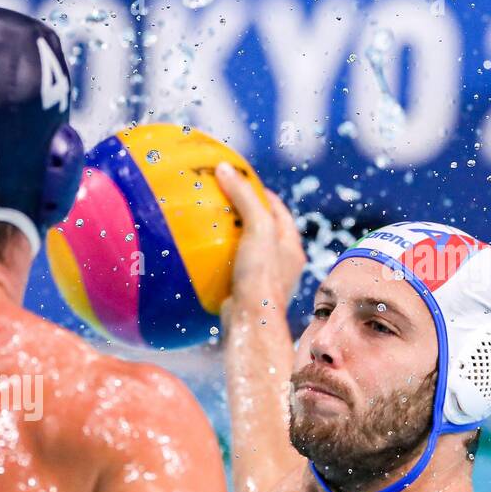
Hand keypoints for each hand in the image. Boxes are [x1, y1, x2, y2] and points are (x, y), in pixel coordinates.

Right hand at [214, 161, 306, 320]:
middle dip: (244, 215)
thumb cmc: (261, 276)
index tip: (241, 181)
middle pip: (263, 231)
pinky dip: (217, 263)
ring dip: (229, 240)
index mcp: (291, 248)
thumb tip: (224, 168)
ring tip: (208, 227)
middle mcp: (281, 265)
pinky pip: (230, 272)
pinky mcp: (244, 295)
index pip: (278, 211)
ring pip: (246, 253)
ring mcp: (262, 282)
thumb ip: (244, 198)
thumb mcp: (257, 228)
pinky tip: (198, 258)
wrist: (250, 323)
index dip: (261, 193)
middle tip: (222, 201)